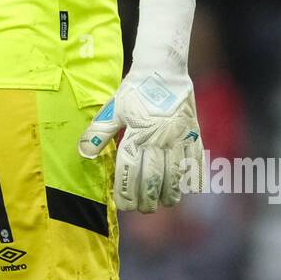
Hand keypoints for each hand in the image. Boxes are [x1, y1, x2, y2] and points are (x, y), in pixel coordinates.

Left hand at [78, 72, 201, 212]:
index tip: (124, 205)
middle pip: (153, 178)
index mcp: (136, 134)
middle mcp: (158, 139)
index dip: (126, 192)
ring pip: (176, 173)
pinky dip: (192, 176)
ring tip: (165, 203)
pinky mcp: (193, 133)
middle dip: (147, 198)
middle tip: (144, 209)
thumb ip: (99, 133)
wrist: (163, 70)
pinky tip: (186, 187)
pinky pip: (196, 159)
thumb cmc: (135, 90)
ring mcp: (178, 137)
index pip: (129, 171)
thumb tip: (84, 153)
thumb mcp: (113, 109)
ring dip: (170, 192)